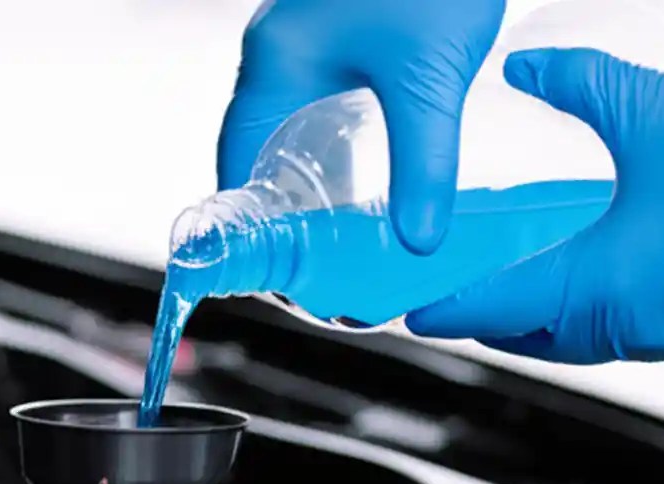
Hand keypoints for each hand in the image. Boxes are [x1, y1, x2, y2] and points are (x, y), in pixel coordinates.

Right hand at [216, 0, 506, 253]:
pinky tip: (371, 172)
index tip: (265, 271)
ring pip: (291, 127)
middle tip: (310, 264)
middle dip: (279, 208)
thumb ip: (424, 164)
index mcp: (275, 64)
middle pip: (260, 149)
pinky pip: (320, 103)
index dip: (243, 223)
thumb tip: (420, 243)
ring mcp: (308, 39)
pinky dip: (334, 143)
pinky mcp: (343, 32)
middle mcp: (279, 53)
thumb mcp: (427, 78)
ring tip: (339, 233)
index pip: (236, 163)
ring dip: (308, 176)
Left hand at [406, 48, 663, 363]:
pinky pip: (628, 338)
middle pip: (535, 338)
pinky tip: (595, 294)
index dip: (450, 311)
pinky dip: (593, 323)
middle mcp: (628, 324)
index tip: (416, 314)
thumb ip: (578, 85)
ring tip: (516, 300)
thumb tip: (528, 66)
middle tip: (459, 304)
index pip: (498, 308)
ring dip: (543, 327)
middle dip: (492, 323)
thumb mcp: (652, 109)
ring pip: (583, 344)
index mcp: (600, 283)